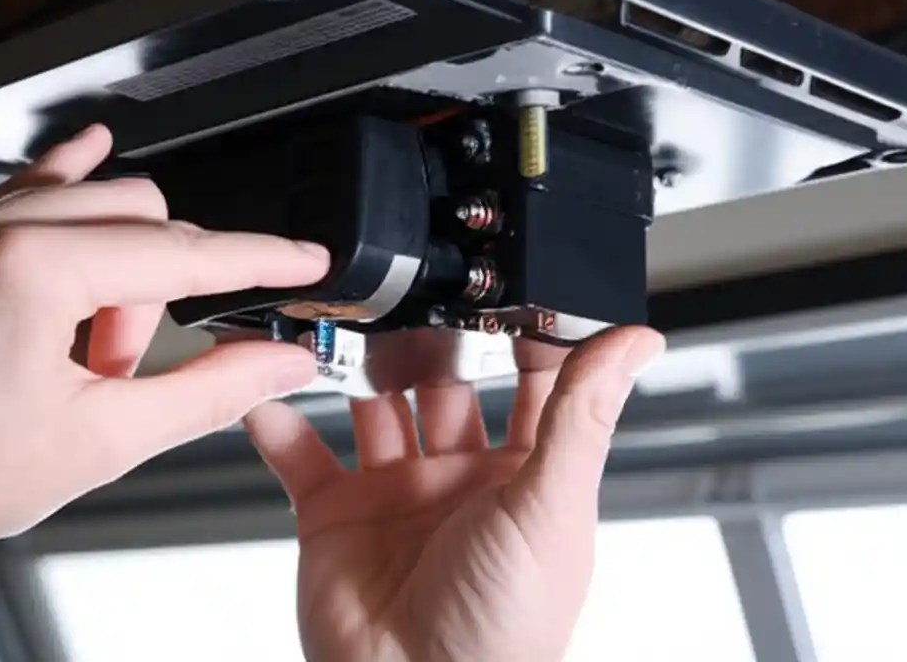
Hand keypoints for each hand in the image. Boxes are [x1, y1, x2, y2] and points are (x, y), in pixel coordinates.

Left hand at [0, 125, 326, 617]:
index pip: (183, 254)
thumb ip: (204, 393)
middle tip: (145, 367)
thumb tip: (274, 365)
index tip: (304, 261)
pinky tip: (94, 152)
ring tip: (93, 353)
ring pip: (93, 201)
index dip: (259, 260)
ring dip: (123, 267)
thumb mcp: (97, 442)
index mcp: (34, 272)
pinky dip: (74, 178)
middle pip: (142, 219)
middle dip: (167, 292)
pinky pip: (28, 182)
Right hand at [245, 328, 664, 661]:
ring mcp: (395, 492)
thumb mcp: (550, 504)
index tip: (508, 279)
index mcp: (524, 474)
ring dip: (357, 364)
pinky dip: (278, 421)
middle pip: (444, 382)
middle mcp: (459, 476)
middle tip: (414, 286)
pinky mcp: (333, 514)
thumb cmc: (504, 627)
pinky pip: (300, 454)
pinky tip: (267, 386)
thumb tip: (639, 340)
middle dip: (430, 339)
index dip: (523, 332)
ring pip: (373, 405)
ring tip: (344, 318)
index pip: (531, 382)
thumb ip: (582, 414)